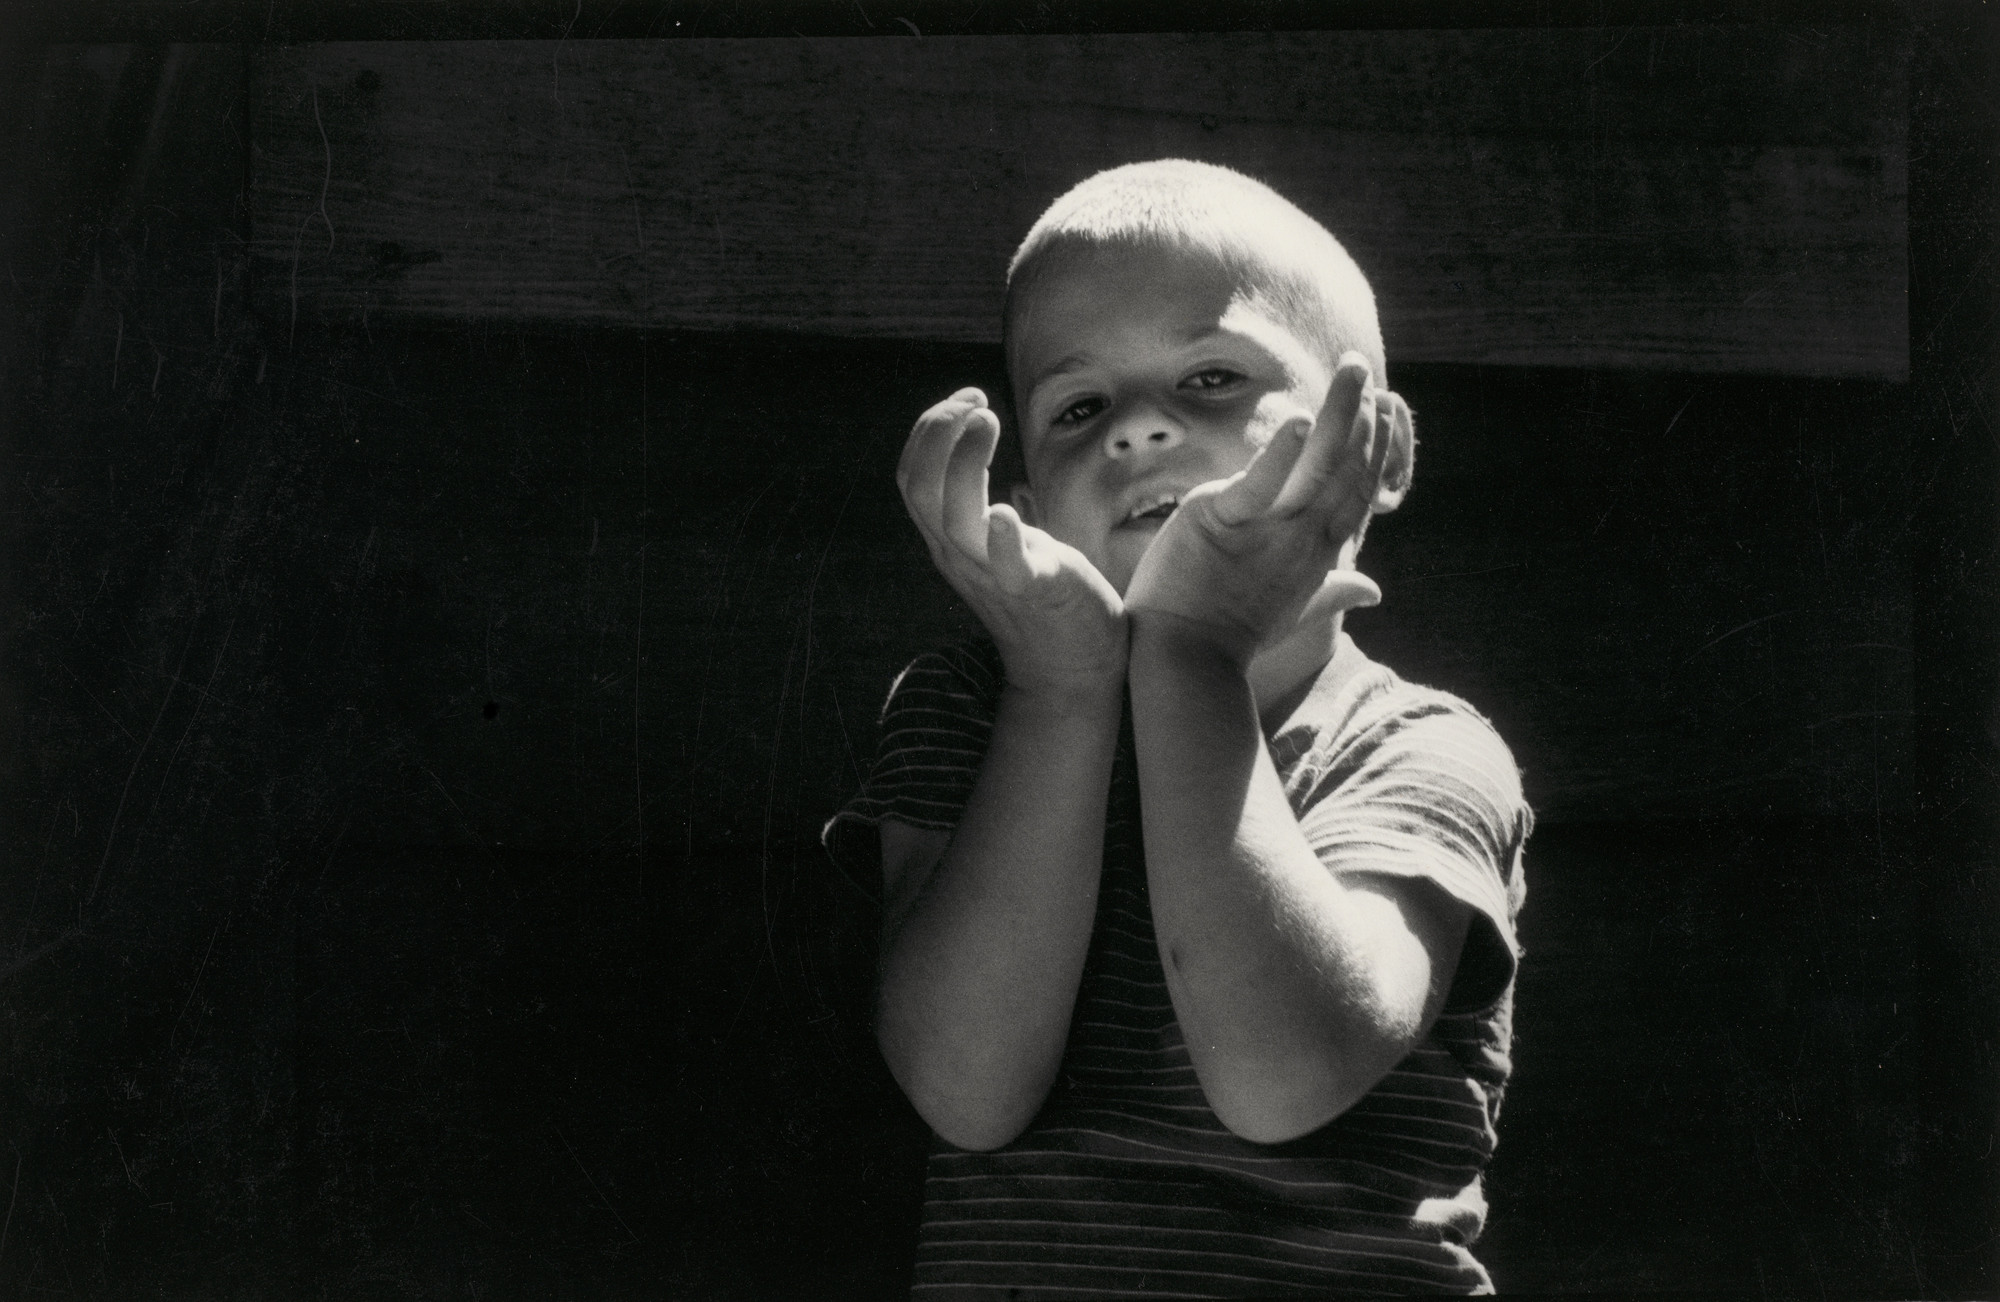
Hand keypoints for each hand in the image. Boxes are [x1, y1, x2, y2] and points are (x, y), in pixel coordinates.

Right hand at [898, 388, 1128, 697]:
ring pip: (949, 517)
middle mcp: (958, 555)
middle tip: (976, 403)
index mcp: (948, 539)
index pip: (911, 475)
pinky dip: (1000, 538)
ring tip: (990, 421)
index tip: (969, 397)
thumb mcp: (996, 537)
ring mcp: (991, 575)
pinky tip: (1005, 509)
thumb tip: (975, 433)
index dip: (929, 428)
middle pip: (918, 488)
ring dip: (963, 460)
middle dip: (937, 432)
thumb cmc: (1041, 590)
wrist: (1070, 665)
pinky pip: (1005, 567)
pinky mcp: (1034, 591)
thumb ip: (978, 496)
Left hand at [1124, 355, 1401, 663]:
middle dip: (1362, 419)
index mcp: (1318, 553)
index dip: (1378, 447)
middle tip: (1366, 370)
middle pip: (1347, 471)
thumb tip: (1373, 591)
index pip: (1359, 491)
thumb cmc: (1231, 637)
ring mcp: (1266, 532)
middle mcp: (1303, 539)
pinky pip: (1259, 487)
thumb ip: (1334, 592)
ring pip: (1318, 468)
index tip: (1390, 405)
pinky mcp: (1221, 523)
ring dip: (1340, 418)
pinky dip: (1281, 455)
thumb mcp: (1293, 608)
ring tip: (1353, 373)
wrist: (1184, 666)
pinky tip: (1300, 421)